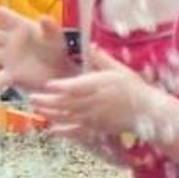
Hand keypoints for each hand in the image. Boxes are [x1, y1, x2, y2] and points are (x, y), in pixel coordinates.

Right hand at [0, 6, 75, 93]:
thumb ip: (49, 28)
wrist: (59, 72)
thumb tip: (43, 17)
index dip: (1, 14)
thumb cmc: (55, 49)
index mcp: (21, 27)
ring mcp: (7, 58)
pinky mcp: (10, 75)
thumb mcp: (55, 37)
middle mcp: (10, 41)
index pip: (8, 18)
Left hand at [30, 44, 165, 138]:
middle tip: (31, 97)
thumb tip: (91, 45)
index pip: (79, 86)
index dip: (63, 86)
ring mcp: (95, 117)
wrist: (147, 112)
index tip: (49, 84)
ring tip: (36, 109)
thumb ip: (102, 59)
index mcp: (100, 86)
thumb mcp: (118, 69)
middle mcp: (95, 103)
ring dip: (51, 114)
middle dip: (48, 101)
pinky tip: (51, 131)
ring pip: (69, 117)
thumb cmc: (133, 87)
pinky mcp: (97, 128)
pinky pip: (78, 131)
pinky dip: (64, 132)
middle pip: (68, 103)